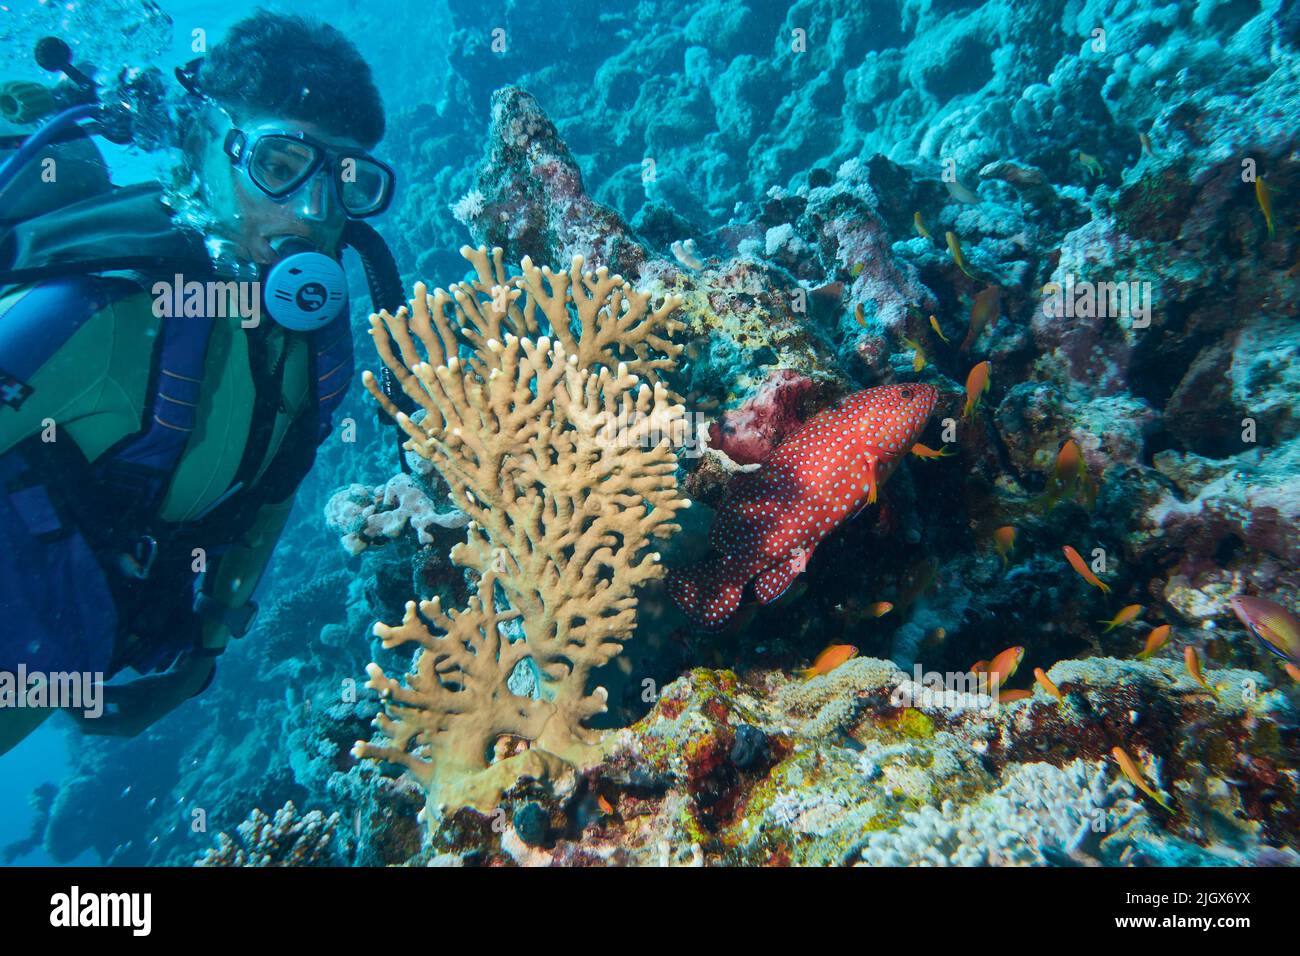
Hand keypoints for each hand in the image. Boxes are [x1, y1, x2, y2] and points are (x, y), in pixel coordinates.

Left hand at [68, 654, 215, 736]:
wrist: (179, 688)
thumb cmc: (156, 687)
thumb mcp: (129, 690)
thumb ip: (103, 693)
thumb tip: (77, 693)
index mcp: (123, 726)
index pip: (86, 720)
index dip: (70, 708)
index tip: (58, 695)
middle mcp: (123, 731)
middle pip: (88, 725)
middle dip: (73, 710)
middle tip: (62, 694)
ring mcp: (126, 728)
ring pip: (94, 723)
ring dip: (83, 710)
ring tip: (74, 694)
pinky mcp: (129, 722)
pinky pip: (104, 719)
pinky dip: (94, 709)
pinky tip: (93, 697)